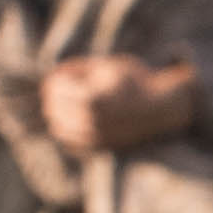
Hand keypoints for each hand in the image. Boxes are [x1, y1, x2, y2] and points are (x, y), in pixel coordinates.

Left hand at [36, 48, 201, 157]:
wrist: (161, 109)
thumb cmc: (134, 82)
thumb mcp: (105, 65)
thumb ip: (75, 67)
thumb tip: (50, 74)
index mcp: (90, 98)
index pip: (54, 88)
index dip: (57, 78)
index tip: (66, 74)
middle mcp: (90, 121)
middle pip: (52, 107)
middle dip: (56, 95)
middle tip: (69, 87)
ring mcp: (94, 137)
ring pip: (57, 125)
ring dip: (60, 112)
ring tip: (75, 101)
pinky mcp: (97, 147)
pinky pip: (68, 139)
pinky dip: (68, 128)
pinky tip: (80, 116)